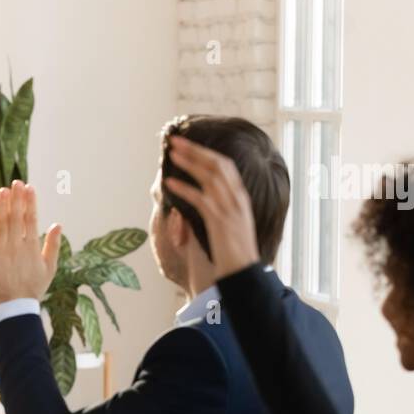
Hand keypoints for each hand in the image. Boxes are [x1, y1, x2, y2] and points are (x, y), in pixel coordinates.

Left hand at [0, 180, 62, 303]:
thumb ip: (52, 245)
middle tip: (16, 182)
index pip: (32, 219)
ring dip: (3, 205)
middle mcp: (17, 247)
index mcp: (32, 248)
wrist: (14, 306)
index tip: (29, 187)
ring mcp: (1, 252)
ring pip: (2, 223)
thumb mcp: (49, 268)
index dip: (30, 202)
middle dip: (17, 198)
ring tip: (4, 189)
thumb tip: (57, 224)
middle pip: (16, 217)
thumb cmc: (34, 287)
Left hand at [163, 135, 261, 276]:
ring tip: (171, 155)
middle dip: (195, 150)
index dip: (205, 152)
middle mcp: (237, 199)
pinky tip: (170, 184)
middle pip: (217, 164)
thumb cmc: (233, 252)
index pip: (226, 165)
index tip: (187, 144)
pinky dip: (184, 189)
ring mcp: (230, 209)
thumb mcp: (228, 223)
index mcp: (241, 197)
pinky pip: (201, 199)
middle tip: (174, 141)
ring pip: (210, 176)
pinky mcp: (220, 221)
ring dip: (189, 163)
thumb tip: (196, 195)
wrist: (244, 272)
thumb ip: (216, 207)